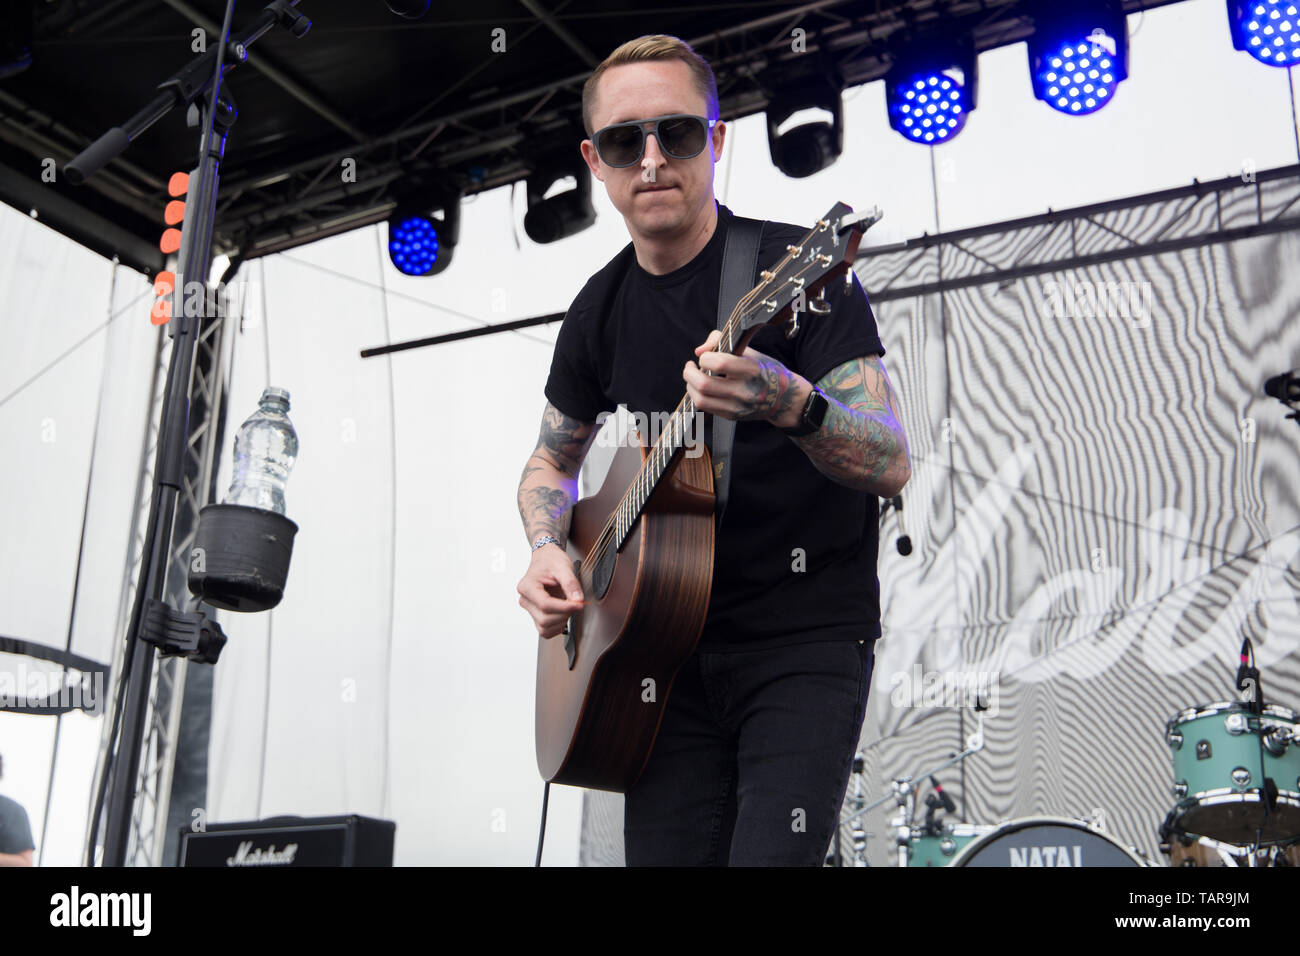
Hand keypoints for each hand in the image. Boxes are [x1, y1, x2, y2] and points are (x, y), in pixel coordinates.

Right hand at [517, 543, 583, 638]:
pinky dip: (557, 626)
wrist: (546, 559)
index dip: (564, 607)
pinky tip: (564, 614)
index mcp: (527, 586)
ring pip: (544, 628)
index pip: (545, 604)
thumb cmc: (551, 561)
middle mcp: (525, 599)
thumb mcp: (563, 567)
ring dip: (561, 622)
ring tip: (569, 607)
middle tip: (576, 603)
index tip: (578, 604)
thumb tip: (577, 600)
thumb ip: (571, 584)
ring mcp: (529, 609)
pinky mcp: (535, 615)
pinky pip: (545, 630)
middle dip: (564, 614)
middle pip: (544, 619)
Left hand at [682, 329, 809, 425]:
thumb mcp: (751, 350)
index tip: (705, 356)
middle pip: (704, 384)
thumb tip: (699, 351)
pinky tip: (701, 388)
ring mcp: (737, 406)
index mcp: (752, 370)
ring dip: (690, 386)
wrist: (783, 399)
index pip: (719, 364)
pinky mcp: (732, 416)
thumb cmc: (765, 370)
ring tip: (692, 377)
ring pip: (701, 399)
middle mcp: (744, 391)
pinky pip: (705, 408)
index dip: (705, 358)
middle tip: (690, 366)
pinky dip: (697, 396)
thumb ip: (723, 342)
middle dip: (689, 373)